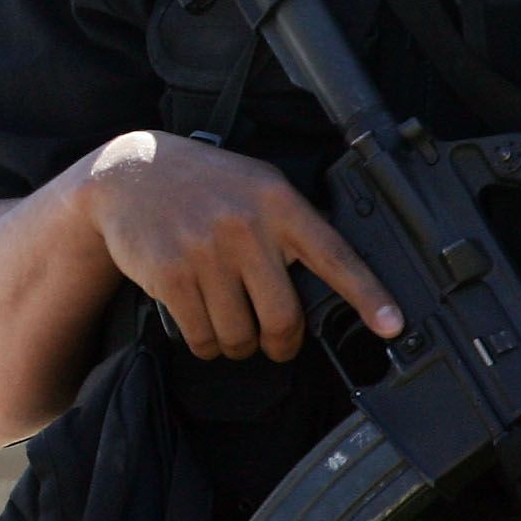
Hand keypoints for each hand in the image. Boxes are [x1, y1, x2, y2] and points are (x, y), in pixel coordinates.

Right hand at [80, 131, 400, 363]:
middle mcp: (245, 227)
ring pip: (240, 332)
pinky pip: (201, 334)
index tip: (392, 326)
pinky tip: (204, 332)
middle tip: (277, 345)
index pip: (335, 256)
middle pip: (283, 316)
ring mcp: (205, 251)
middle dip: (282, 344)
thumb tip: (327, 278)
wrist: (127, 173)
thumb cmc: (201, 183)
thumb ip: (289, 223)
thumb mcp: (255, 184)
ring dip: (239, 346)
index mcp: (278, 203)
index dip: (369, 296)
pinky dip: (206, 345)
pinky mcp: (171, 274)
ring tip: (233, 334)